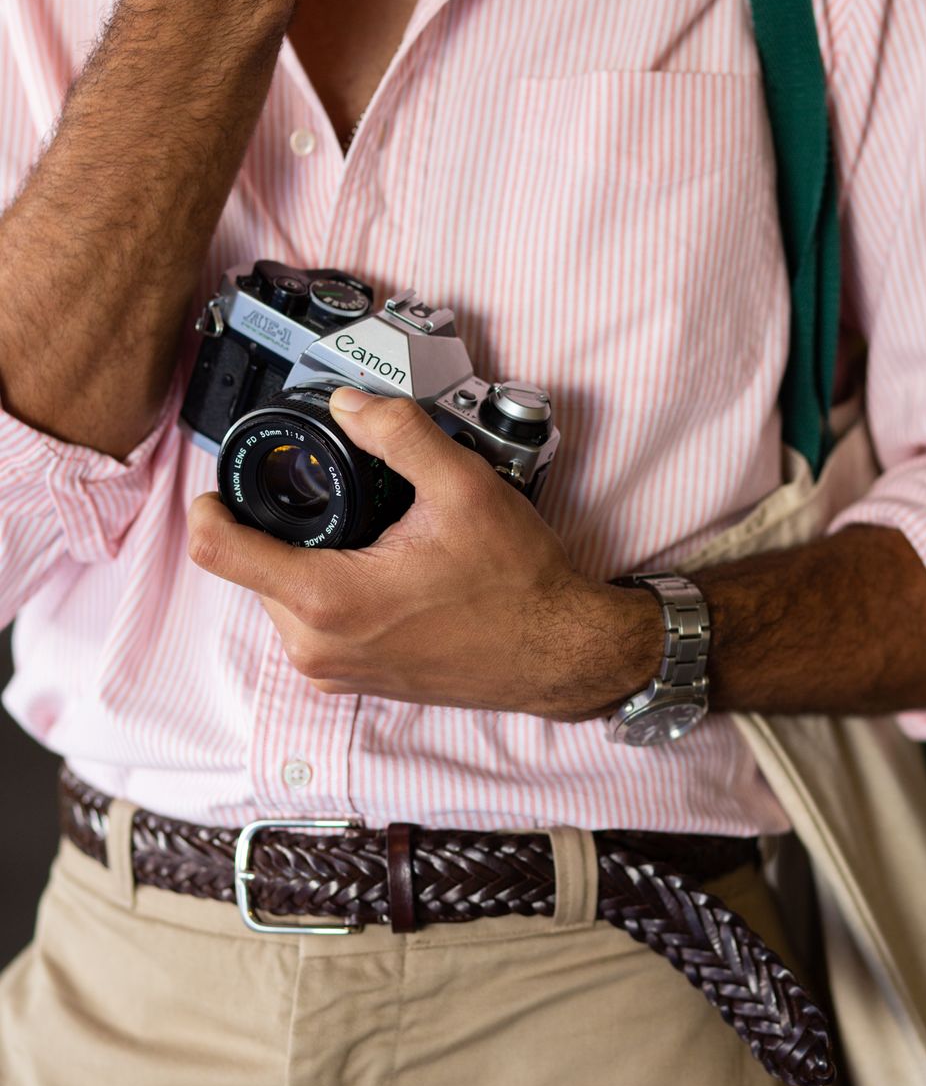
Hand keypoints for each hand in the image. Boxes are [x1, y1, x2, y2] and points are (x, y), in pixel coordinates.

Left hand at [187, 389, 662, 720]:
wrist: (557, 653)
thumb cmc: (517, 586)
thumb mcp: (462, 486)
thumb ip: (398, 433)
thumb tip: (347, 404)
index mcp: (329, 601)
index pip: (216, 550)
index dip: (208, 503)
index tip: (224, 481)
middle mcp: (318, 647)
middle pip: (250, 567)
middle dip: (278, 526)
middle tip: (336, 496)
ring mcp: (333, 670)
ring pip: (280, 594)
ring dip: (307, 557)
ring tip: (370, 533)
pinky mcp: (351, 680)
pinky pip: (311, 622)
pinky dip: (329, 587)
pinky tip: (382, 568)